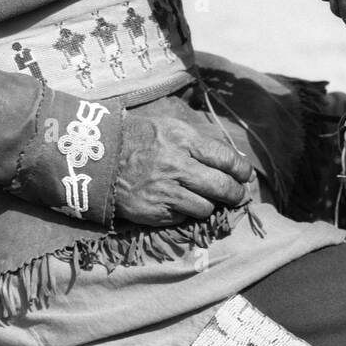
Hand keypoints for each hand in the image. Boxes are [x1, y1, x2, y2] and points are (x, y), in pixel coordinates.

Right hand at [113, 109, 253, 226]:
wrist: (99, 157)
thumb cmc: (137, 137)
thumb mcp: (168, 127)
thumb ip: (197, 141)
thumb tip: (230, 159)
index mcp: (183, 140)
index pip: (225, 158)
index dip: (241, 170)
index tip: (245, 175)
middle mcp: (178, 166)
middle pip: (222, 187)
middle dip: (236, 194)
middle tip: (239, 196)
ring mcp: (166, 192)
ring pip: (206, 207)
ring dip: (210, 205)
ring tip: (207, 200)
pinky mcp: (155, 212)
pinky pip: (184, 218)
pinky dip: (186, 212)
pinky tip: (181, 203)